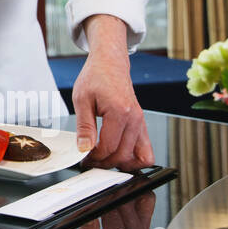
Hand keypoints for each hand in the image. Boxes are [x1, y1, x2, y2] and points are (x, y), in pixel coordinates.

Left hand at [72, 15, 154, 170]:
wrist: (110, 64)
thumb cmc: (96, 77)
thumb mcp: (81, 99)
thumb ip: (84, 127)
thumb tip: (84, 149)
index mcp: (120, 111)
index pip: (108, 147)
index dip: (94, 157)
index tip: (84, 159)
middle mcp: (135, 119)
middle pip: (122, 155)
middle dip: (104, 163)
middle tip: (89, 161)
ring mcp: (141, 123)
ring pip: (139, 158)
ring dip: (120, 164)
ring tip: (104, 160)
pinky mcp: (142, 125)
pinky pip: (145, 151)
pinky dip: (134, 159)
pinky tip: (118, 157)